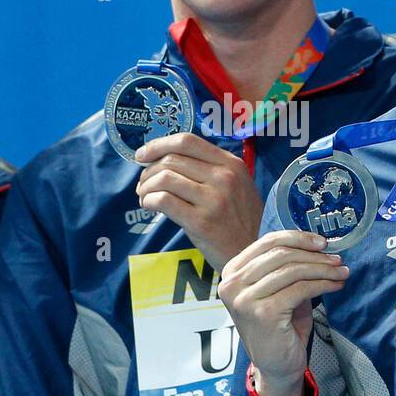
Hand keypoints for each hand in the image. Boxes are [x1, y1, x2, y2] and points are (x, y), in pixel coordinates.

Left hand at [135, 132, 263, 270]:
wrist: (253, 254)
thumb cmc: (241, 221)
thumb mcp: (237, 187)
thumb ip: (210, 170)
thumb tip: (166, 160)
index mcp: (232, 164)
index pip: (187, 141)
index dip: (158, 144)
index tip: (142, 154)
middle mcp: (224, 177)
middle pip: (172, 160)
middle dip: (149, 170)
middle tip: (143, 184)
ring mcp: (213, 200)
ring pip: (164, 178)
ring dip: (146, 187)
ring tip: (145, 197)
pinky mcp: (201, 222)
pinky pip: (164, 201)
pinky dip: (149, 201)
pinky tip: (150, 206)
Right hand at [218, 230, 348, 395]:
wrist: (276, 365)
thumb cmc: (279, 326)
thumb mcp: (278, 289)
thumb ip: (287, 265)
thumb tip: (317, 244)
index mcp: (232, 272)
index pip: (268, 242)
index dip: (298, 238)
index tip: (322, 242)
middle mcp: (232, 284)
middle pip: (281, 254)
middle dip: (314, 255)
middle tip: (338, 260)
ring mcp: (245, 299)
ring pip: (292, 270)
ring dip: (323, 269)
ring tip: (341, 272)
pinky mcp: (263, 312)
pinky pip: (300, 288)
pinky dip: (323, 284)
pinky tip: (335, 285)